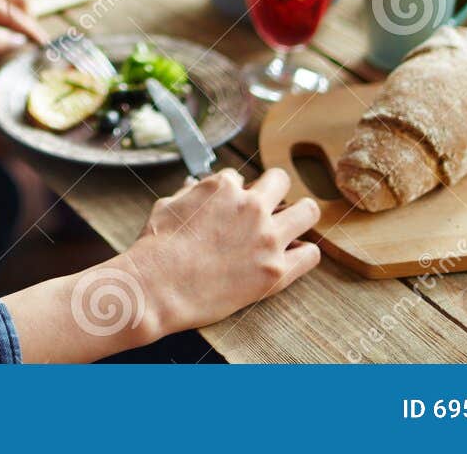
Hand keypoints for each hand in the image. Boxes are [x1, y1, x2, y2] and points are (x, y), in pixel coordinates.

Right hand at [119, 167, 320, 336]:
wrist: (157, 288)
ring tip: (290, 226)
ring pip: (308, 211)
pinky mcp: (276, 271)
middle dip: (272, 190)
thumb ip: (190, 192)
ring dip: (299, 214)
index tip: (228, 208)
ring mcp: (267, 239)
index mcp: (223, 186)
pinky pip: (310, 254)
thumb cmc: (156, 247)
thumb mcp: (168, 205)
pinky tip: (292, 255)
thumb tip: (196, 186)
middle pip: (281, 180)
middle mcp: (251, 207)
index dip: (233, 192)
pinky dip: (303, 252)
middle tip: (265, 208)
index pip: (239, 177)